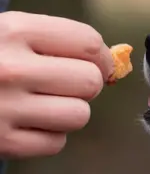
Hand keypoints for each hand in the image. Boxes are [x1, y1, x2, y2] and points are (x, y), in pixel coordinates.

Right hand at [0, 12, 113, 157]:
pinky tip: (27, 124)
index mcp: (12, 31)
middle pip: (89, 81)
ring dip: (69, 111)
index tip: (97, 63)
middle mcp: (10, 68)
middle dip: (85, 85)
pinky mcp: (1, 142)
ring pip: (79, 115)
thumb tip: (113, 64)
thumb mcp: (6, 34)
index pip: (87, 42)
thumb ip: (54, 42)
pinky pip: (56, 142)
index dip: (101, 56)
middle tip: (65, 86)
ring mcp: (5, 108)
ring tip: (45, 104)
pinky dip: (49, 136)